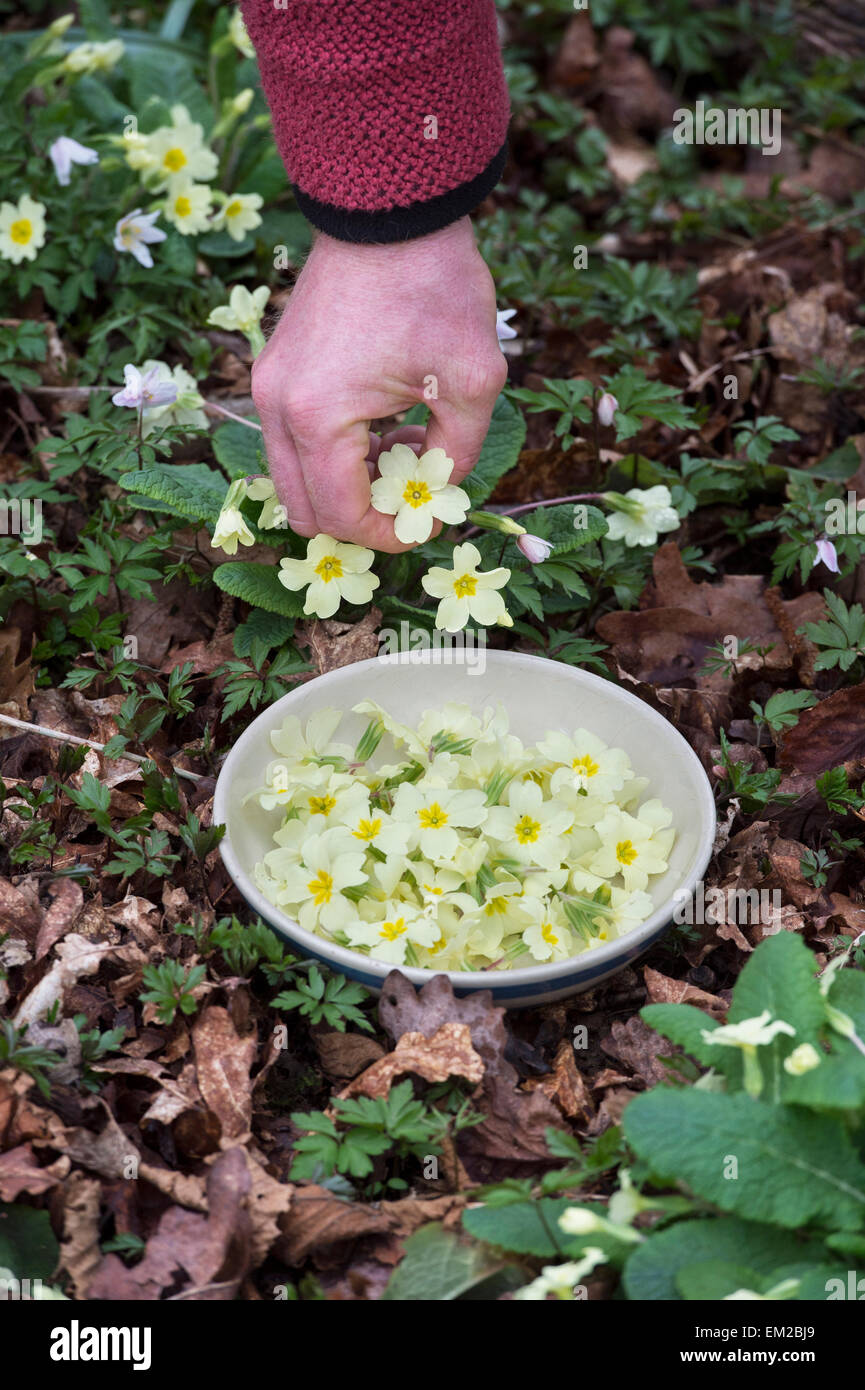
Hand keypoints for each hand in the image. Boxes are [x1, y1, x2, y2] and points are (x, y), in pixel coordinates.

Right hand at [250, 216, 506, 551]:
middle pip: (303, 510)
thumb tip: (440, 492)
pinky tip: (383, 429)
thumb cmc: (434, 285)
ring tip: (402, 457)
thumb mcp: (474, 381)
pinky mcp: (275, 368)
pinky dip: (332, 454)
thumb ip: (459, 454)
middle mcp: (276, 407)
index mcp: (318, 418)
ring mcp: (269, 385)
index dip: (390, 536)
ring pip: (293, 478)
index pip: (344, 516)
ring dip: (344, 487)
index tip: (430, 523)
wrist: (392, 206)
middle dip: (359, 520)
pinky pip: (293, 440)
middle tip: (410, 503)